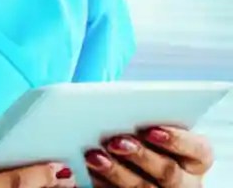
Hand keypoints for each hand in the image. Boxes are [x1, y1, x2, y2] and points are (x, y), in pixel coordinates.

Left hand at [86, 126, 214, 186]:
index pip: (197, 150)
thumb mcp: (154, 127)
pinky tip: (83, 172)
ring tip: (94, 156)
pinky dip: (100, 182)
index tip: (150, 130)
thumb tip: (121, 102)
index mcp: (196, 159)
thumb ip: (146, 119)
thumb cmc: (145, 136)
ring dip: (116, 172)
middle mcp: (184, 182)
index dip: (176, 140)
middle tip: (115, 142)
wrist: (136, 163)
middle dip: (140, 155)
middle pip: (167, 171)